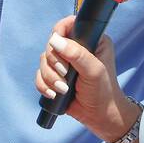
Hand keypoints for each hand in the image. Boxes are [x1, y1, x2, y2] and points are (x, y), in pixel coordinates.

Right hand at [34, 15, 133, 142]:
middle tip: (64, 74)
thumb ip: (76, 54)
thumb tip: (55, 40)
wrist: (100, 117)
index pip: (68, 25)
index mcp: (90, 40)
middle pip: (51, 44)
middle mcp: (76, 49)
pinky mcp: (56, 77)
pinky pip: (40, 75)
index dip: (59, 32)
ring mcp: (65, 63)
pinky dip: (43, 85)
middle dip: (54, 62)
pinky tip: (54, 94)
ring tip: (62, 90)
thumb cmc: (103, 91)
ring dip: (49, 77)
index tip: (57, 45)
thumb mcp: (93, 70)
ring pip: (43, 61)